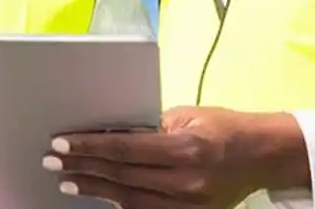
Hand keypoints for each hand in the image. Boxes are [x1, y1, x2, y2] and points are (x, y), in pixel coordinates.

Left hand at [42, 107, 309, 208]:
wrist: (262, 155)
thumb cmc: (221, 126)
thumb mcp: (185, 116)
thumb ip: (149, 127)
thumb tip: (108, 134)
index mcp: (186, 148)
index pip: (125, 149)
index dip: (89, 147)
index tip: (61, 143)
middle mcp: (187, 181)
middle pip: (122, 177)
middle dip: (82, 168)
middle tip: (52, 162)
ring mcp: (190, 204)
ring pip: (129, 199)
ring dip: (94, 189)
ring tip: (67, 181)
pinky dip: (119, 202)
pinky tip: (98, 195)